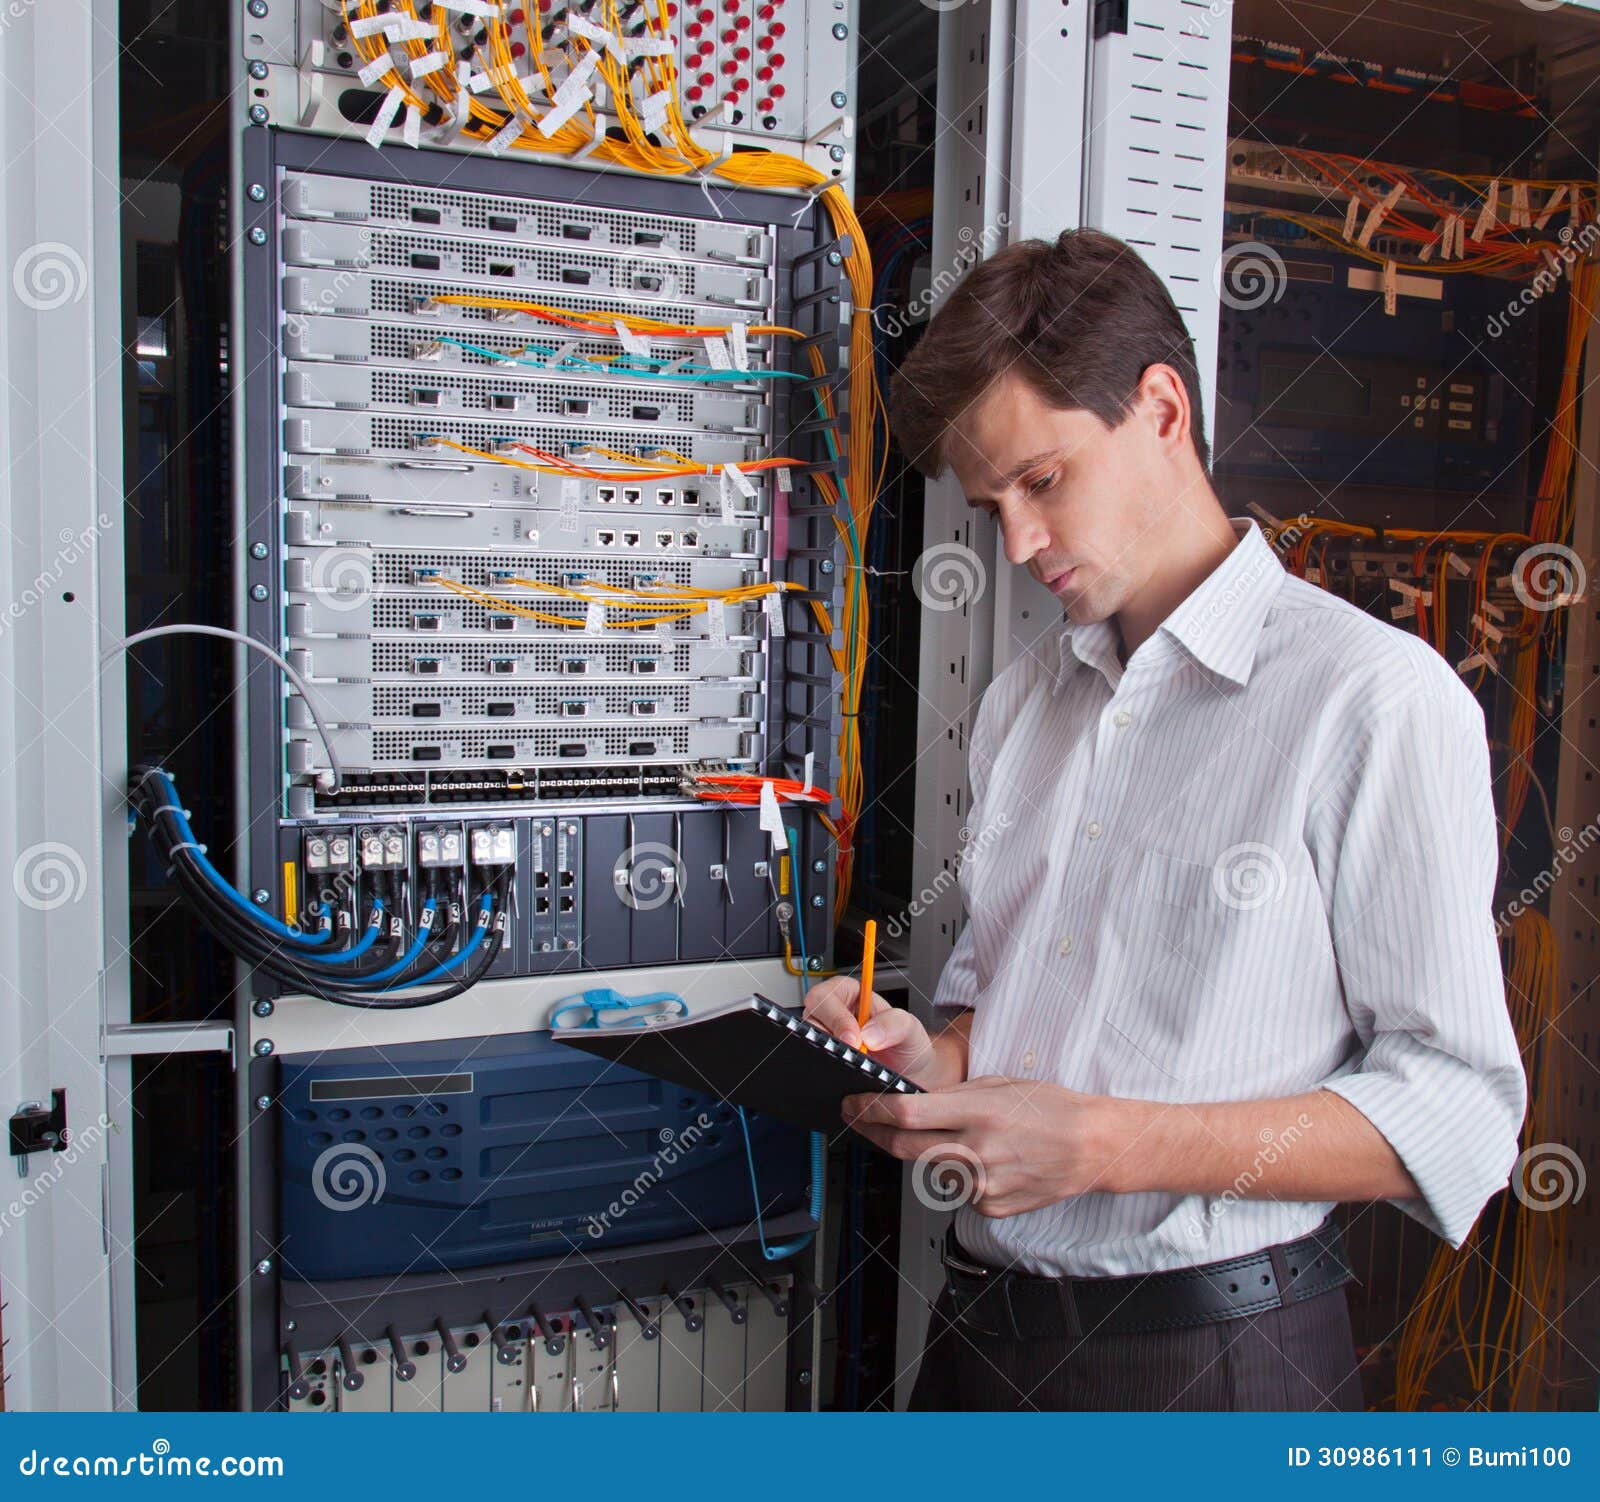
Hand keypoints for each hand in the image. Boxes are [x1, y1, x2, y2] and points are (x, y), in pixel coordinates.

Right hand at [802, 975, 948, 1086]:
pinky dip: (827, 1071)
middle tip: (853, 1053)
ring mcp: (826, 1041)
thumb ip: (894, 1023)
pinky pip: (815, 1065)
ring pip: (809, 1044)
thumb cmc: (907, 1047)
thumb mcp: (910, 1028)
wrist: (911, 1079)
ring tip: (853, 1066)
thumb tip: (868, 1034)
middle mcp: (832, 1017)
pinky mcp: (825, 1064)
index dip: (835, 1015)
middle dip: (829, 1037)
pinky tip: (847, 1077)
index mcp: (850, 996)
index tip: (854, 1037)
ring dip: (828, 1055)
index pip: (827, 994)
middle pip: (810, 1019)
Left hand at [841, 1076, 1135, 1216]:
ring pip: (931, 1168)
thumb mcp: (998, 1085)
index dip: (871, 1109)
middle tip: (861, 1120)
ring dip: (930, 1153)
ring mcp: (981, 1184)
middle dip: (874, 1132)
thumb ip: (951, 1096)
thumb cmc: (1049, 1108)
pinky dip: (960, 1174)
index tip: (854, 1104)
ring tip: (965, 1138)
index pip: (906, 1113)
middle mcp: (975, 1150)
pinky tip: (987, 1161)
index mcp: (977, 1112)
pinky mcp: (989, 1206)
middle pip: (904, 1146)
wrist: (1090, 1146)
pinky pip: (957, 1189)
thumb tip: (908, 1101)